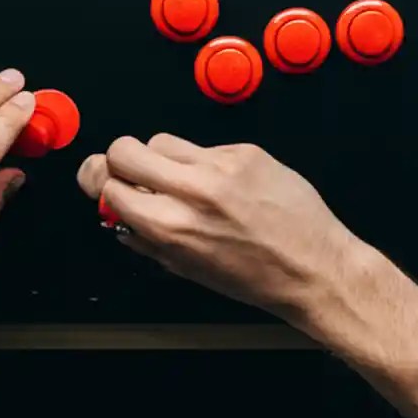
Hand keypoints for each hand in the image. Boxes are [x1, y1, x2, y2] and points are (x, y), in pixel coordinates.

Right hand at [77, 135, 360, 321]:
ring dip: (162, 159)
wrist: (315, 267)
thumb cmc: (256, 278)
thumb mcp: (188, 269)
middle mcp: (191, 191)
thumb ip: (147, 239)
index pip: (108, 184)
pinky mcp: (245, 151)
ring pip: (162, 140)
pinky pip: (204, 146)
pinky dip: (205, 163)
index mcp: (170, 226)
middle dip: (120, 161)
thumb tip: (117, 215)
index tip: (103, 183)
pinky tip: (224, 186)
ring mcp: (219, 166)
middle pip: (124, 148)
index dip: (101, 184)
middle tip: (133, 174)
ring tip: (183, 181)